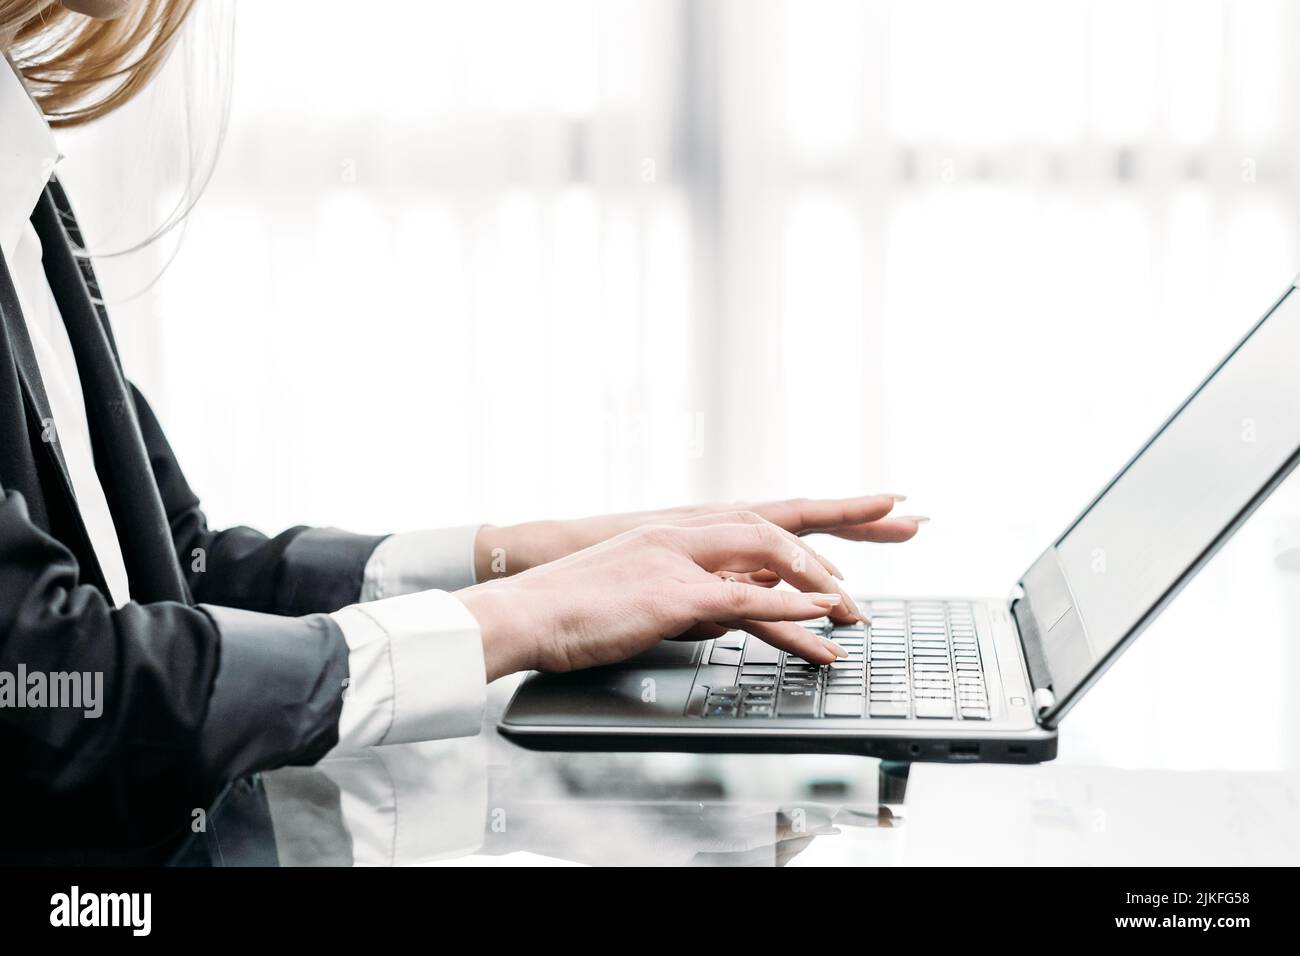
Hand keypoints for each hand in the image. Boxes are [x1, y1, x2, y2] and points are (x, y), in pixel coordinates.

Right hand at [473, 493, 925, 580]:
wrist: (522, 609)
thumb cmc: (575, 605)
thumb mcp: (646, 590)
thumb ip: (699, 592)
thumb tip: (740, 606)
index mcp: (685, 529)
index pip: (771, 510)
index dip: (829, 508)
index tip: (880, 504)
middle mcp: (689, 532)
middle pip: (786, 517)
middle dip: (851, 516)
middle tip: (909, 519)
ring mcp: (680, 559)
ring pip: (772, 555)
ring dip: (822, 579)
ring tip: (864, 605)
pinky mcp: (671, 595)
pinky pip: (742, 601)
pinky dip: (787, 612)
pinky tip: (822, 622)